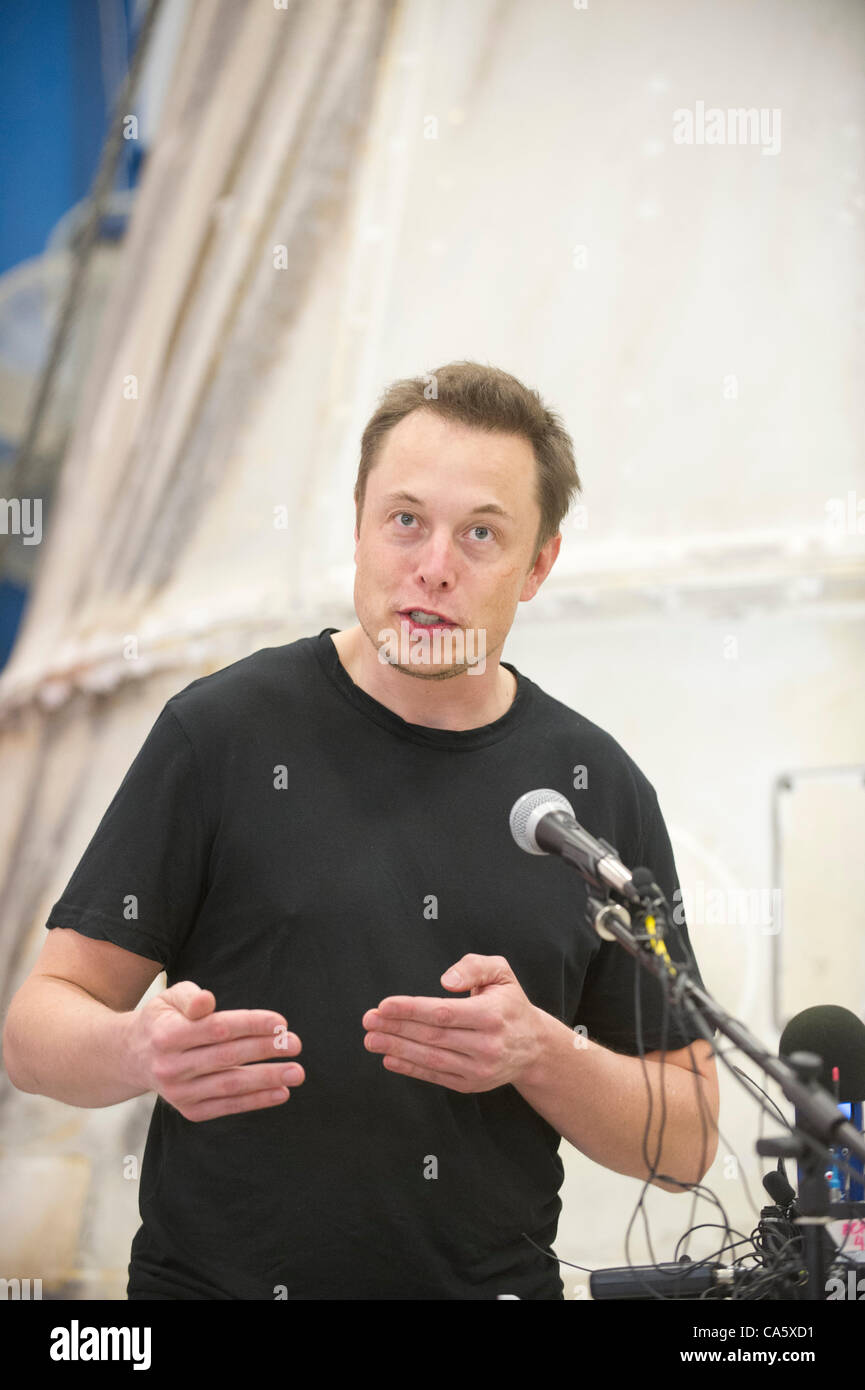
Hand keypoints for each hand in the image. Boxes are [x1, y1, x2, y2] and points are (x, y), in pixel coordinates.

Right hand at [127, 980, 303, 1120]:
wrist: (132, 1057)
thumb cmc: (163, 1020)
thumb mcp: (170, 998)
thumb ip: (191, 997)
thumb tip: (208, 1001)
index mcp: (166, 1034)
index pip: (217, 1028)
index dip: (251, 1024)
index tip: (280, 1022)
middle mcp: (170, 1066)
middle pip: (226, 1057)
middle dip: (265, 1050)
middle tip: (295, 1044)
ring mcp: (178, 1093)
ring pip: (229, 1086)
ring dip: (267, 1080)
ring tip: (296, 1072)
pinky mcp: (188, 1110)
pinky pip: (227, 1106)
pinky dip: (256, 1101)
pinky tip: (280, 1092)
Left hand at [362, 954, 543, 1093]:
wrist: (534, 1047)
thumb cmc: (510, 1004)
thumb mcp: (501, 972)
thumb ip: (473, 967)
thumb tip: (447, 980)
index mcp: (491, 1015)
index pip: (443, 1012)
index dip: (411, 1010)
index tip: (384, 1005)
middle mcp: (486, 1045)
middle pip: (432, 1036)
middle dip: (396, 1028)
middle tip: (369, 1021)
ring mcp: (479, 1069)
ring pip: (431, 1059)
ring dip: (397, 1049)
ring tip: (371, 1040)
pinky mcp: (472, 1084)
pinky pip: (436, 1076)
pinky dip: (410, 1069)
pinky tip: (389, 1059)